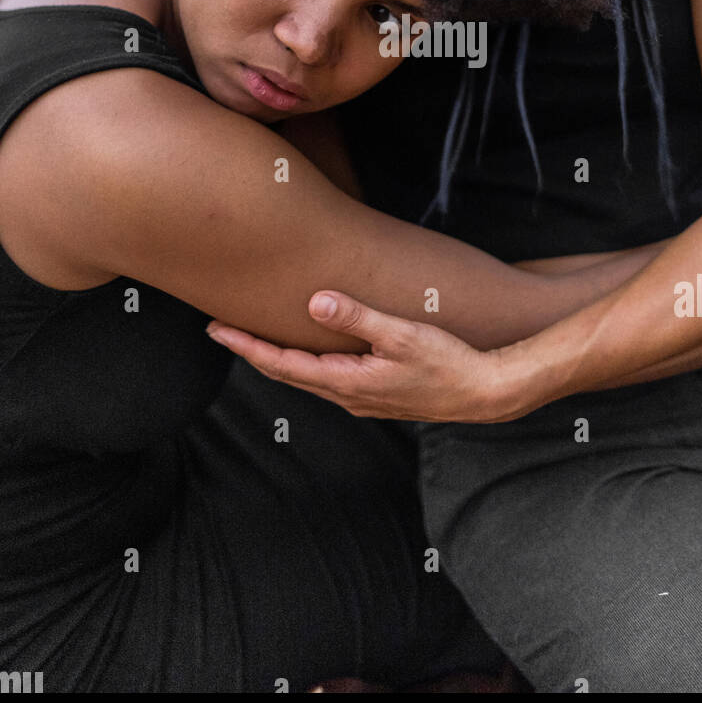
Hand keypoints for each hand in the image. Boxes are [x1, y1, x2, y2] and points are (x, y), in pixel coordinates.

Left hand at [205, 292, 529, 422]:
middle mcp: (348, 396)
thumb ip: (357, 317)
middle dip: (253, 350)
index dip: (246, 345)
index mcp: (346, 382)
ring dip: (278, 359)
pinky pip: (328, 380)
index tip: (215, 328)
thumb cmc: (449, 362)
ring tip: (256, 338)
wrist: (486, 393)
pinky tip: (310, 352)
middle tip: (220, 329)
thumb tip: (314, 303)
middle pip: (287, 373)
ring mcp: (362, 399)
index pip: (281, 364)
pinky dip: (306, 364)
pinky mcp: (377, 395)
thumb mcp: (402, 334)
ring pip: (307, 378)